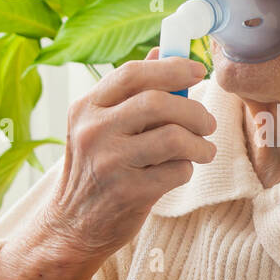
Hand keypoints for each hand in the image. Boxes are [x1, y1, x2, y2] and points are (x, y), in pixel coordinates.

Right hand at [0, 49, 213, 279]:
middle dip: (194, 111)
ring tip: (203, 151)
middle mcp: (93, 131)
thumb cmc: (94, 171)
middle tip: (208, 123)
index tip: (198, 71)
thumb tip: (164, 52)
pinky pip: (176, 171)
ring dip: (200, 144)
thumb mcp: (99, 126)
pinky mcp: (128, 193)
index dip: (172, 68)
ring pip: (174, 138)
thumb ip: (130, 91)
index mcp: (86, 108)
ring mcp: (109, 163)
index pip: (133, 74)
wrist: (71, 227)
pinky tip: (178, 173)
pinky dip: (186, 171)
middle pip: (159, 103)